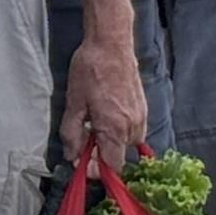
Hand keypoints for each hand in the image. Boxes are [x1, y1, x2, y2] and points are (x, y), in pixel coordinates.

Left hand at [62, 30, 148, 160]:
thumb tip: (72, 156)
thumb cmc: (90, 70)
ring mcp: (141, 116)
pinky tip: (105, 115)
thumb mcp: (73, 104)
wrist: (111, 43)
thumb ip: (72, 135)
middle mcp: (132, 126)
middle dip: (101, 155)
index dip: (98, 171)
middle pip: (120, 157)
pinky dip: (119, 130)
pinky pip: (133, 130)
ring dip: (111, 142)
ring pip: (127, 144)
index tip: (84, 164)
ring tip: (94, 125)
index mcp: (114, 129)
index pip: (112, 167)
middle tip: (84, 142)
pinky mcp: (143, 107)